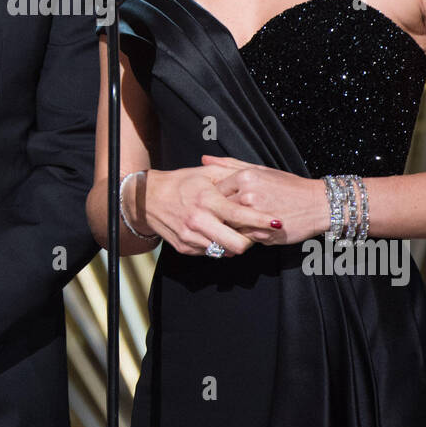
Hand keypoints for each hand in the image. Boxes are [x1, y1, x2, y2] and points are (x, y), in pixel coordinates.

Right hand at [141, 162, 273, 255]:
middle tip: (257, 233)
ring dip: (234, 244)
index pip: (240, 215)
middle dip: (251, 241)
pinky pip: (210, 253)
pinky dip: (218, 246)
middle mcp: (199, 221)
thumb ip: (230, 177)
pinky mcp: (185, 248)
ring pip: (224, 251)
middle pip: (237, 244)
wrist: (148, 199)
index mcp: (207, 200)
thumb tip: (253, 184)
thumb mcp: (205, 174)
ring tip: (237, 232)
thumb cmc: (181, 183)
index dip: (261, 220)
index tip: (277, 222)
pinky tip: (218, 233)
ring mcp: (191, 237)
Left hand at [201, 154, 325, 244]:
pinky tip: (254, 229)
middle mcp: (247, 195)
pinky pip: (242, 238)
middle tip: (228, 213)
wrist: (318, 204)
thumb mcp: (260, 169)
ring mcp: (254, 216)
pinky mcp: (262, 234)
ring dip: (233, 226)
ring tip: (243, 221)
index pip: (214, 191)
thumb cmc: (289, 186)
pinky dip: (245, 235)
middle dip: (221, 213)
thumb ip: (229, 164)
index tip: (222, 200)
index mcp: (245, 177)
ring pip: (229, 225)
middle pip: (219, 209)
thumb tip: (204, 160)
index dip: (216, 198)